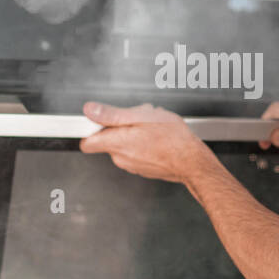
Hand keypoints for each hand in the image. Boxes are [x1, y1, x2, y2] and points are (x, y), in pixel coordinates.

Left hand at [78, 101, 213, 183]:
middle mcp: (120, 158)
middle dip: (122, 125)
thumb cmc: (172, 139)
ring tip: (153, 127)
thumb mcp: (142, 116)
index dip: (92, 129)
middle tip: (140, 118)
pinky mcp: (141, 168)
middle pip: (109, 138)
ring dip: (135, 132)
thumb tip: (89, 110)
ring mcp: (131, 165)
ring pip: (124, 143)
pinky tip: (158, 137)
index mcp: (116, 144)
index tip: (102, 120)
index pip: (87, 142)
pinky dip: (143, 143)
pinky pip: (135, 151)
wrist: (192, 162)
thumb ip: (111, 114)